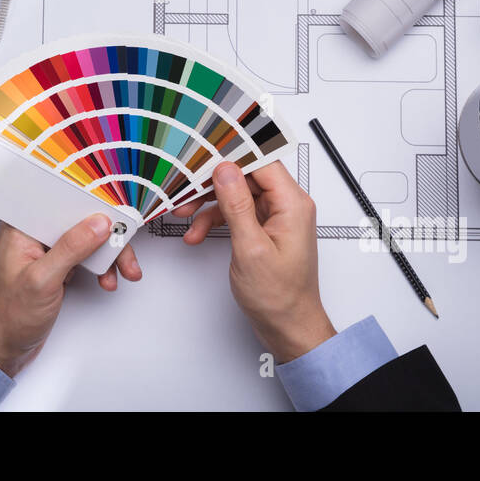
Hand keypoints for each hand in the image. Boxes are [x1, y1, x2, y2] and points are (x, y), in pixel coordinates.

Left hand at [0, 217, 140, 376]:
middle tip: (124, 250)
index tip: (114, 216)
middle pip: (79, 220)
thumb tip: (98, 224)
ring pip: (86, 239)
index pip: (61, 202)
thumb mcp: (42, 280)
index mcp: (21, 227)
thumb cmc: (8, 316)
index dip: (90, 206)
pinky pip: (85, 255)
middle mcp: (34, 234)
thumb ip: (71, 249)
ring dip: (107, 254)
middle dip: (106, 235)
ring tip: (121, 270)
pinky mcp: (57, 265)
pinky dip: (101, 266)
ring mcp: (46, 250)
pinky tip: (106, 277)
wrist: (3, 347)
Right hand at [175, 161, 334, 362]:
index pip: (262, 162)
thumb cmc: (280, 296)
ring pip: (237, 195)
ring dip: (209, 206)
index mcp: (293, 204)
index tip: (205, 153)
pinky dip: (215, 221)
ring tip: (186, 218)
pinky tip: (198, 233)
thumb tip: (225, 171)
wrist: (288, 327)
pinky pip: (237, 213)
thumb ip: (236, 206)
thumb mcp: (251, 248)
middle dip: (212, 184)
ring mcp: (276, 218)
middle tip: (186, 190)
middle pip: (246, 177)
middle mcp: (288, 206)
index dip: (232, 155)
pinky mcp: (265, 230)